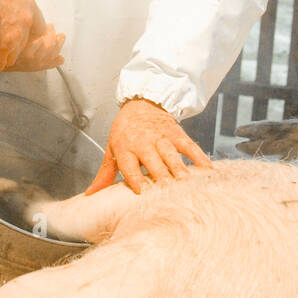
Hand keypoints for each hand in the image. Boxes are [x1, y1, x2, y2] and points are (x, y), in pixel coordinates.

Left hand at [84, 98, 212, 194]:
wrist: (142, 102)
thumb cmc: (125, 131)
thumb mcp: (112, 149)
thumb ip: (105, 174)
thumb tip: (90, 195)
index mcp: (125, 148)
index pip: (129, 165)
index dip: (135, 178)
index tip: (142, 192)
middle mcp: (143, 143)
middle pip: (153, 162)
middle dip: (161, 176)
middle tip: (168, 192)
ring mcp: (162, 138)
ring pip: (171, 155)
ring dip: (179, 169)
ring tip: (186, 183)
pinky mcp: (177, 134)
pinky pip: (190, 147)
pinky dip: (199, 158)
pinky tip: (207, 170)